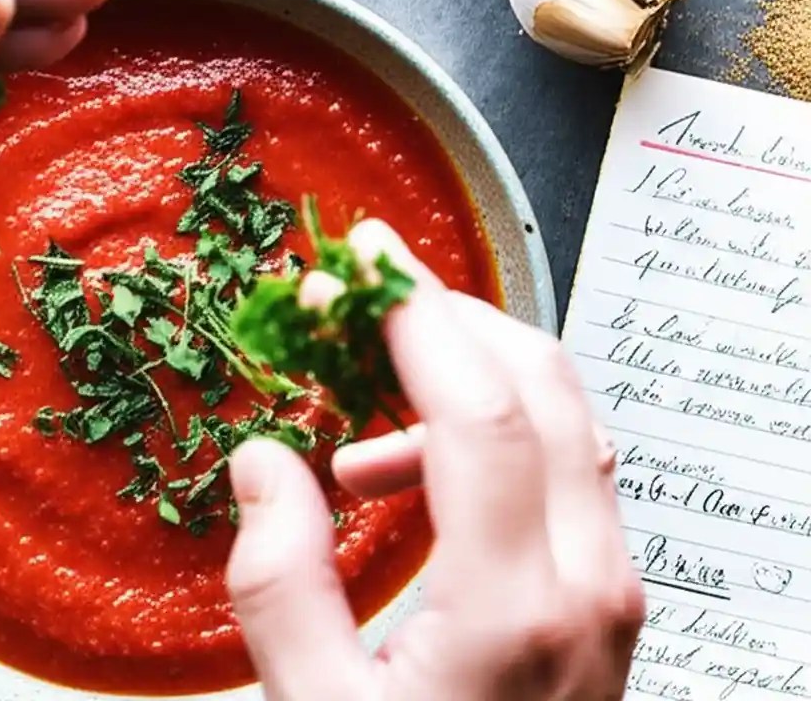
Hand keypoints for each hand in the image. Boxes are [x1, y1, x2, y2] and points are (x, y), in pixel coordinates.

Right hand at [225, 222, 642, 699]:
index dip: (418, 318)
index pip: (483, 410)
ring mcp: (608, 592)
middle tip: (362, 304)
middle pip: (545, 387)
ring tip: (361, 428)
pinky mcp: (602, 598)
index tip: (361, 263)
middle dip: (449, 322)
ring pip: (564, 423)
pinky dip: (489, 442)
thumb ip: (279, 578)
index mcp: (514, 609)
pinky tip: (405, 484)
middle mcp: (588, 586)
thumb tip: (264, 463)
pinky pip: (561, 475)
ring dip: (466, 385)